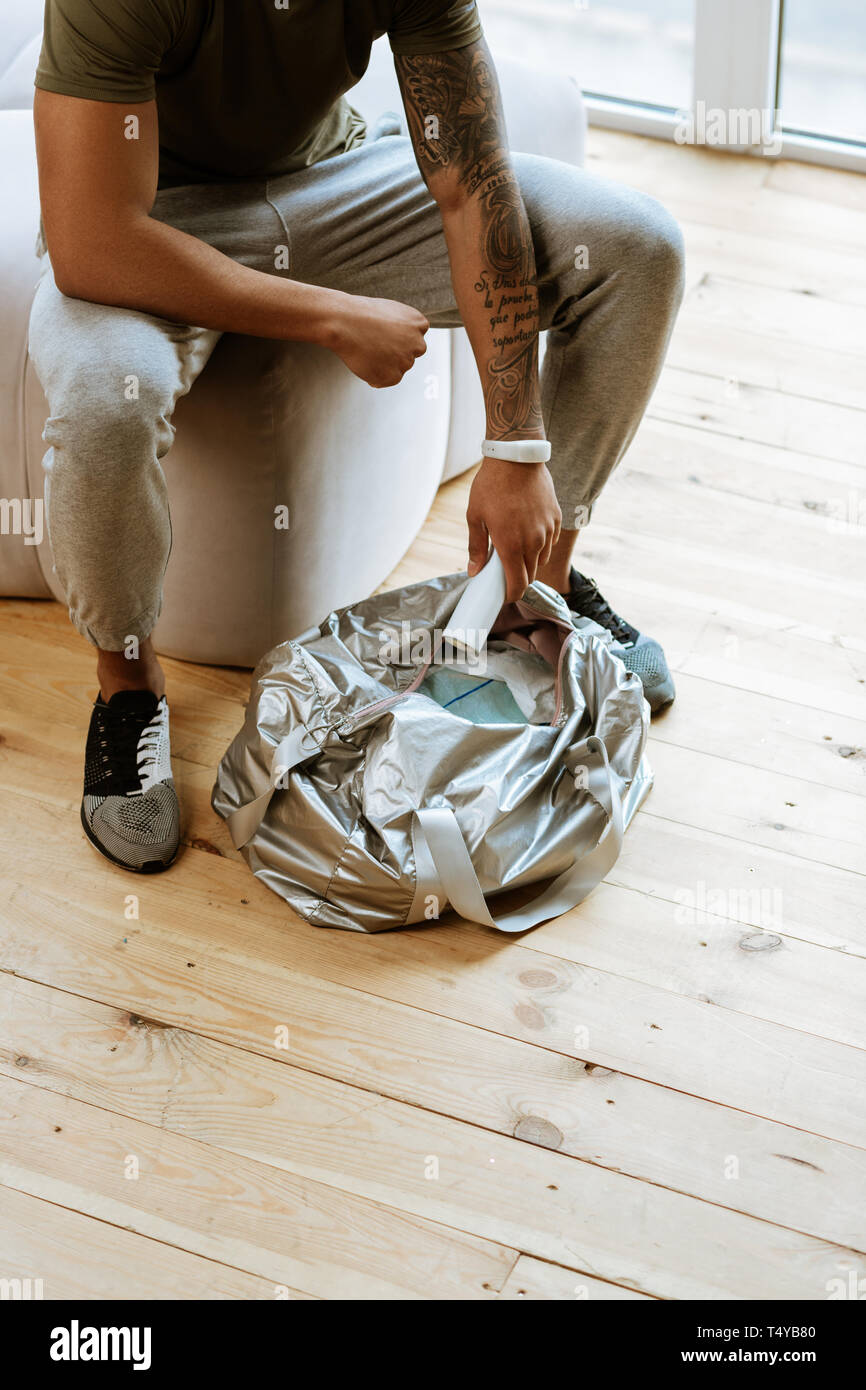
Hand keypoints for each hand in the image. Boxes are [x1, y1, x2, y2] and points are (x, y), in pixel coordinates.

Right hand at [328, 291, 428, 386]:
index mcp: (418, 323)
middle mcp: (417, 343)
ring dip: (385, 364)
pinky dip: (375, 376)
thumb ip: (401, 328)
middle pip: (410, 354)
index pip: (416, 337)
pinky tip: (364, 362)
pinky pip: (386, 381)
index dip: (400, 338)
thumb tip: (399, 343)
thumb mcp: (389, 312)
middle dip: (397, 353)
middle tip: (377, 346)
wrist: (344, 322)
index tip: (388, 336)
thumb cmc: (360, 314)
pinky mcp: (393, 376)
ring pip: (398, 368)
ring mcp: (406, 361)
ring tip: (366, 350)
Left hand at [466, 457, 561, 601]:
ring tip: (515, 548)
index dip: (511, 595)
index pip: (517, 585)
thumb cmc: (491, 486)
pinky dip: (540, 545)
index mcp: (511, 545)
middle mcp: (533, 542)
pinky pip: (550, 542)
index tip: (504, 595)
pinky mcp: (557, 519)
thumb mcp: (475, 517)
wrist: (516, 458)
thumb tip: (474, 572)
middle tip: (504, 570)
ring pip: (541, 559)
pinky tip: (528, 533)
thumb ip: (477, 547)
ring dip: (529, 561)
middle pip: (530, 575)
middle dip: (518, 578)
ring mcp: (547, 531)